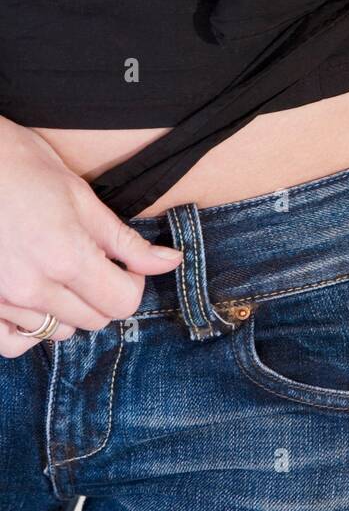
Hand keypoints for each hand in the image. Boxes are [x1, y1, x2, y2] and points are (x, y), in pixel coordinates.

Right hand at [0, 119, 182, 358]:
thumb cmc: (23, 166)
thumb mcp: (81, 197)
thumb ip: (126, 241)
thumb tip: (170, 262)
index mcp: (66, 256)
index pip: (122, 303)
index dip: (131, 282)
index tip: (121, 262)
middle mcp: (33, 287)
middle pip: (94, 320)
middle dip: (103, 294)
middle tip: (90, 263)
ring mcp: (2, 300)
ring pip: (57, 331)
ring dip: (67, 310)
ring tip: (57, 275)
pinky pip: (13, 343)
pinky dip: (28, 331)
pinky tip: (33, 305)